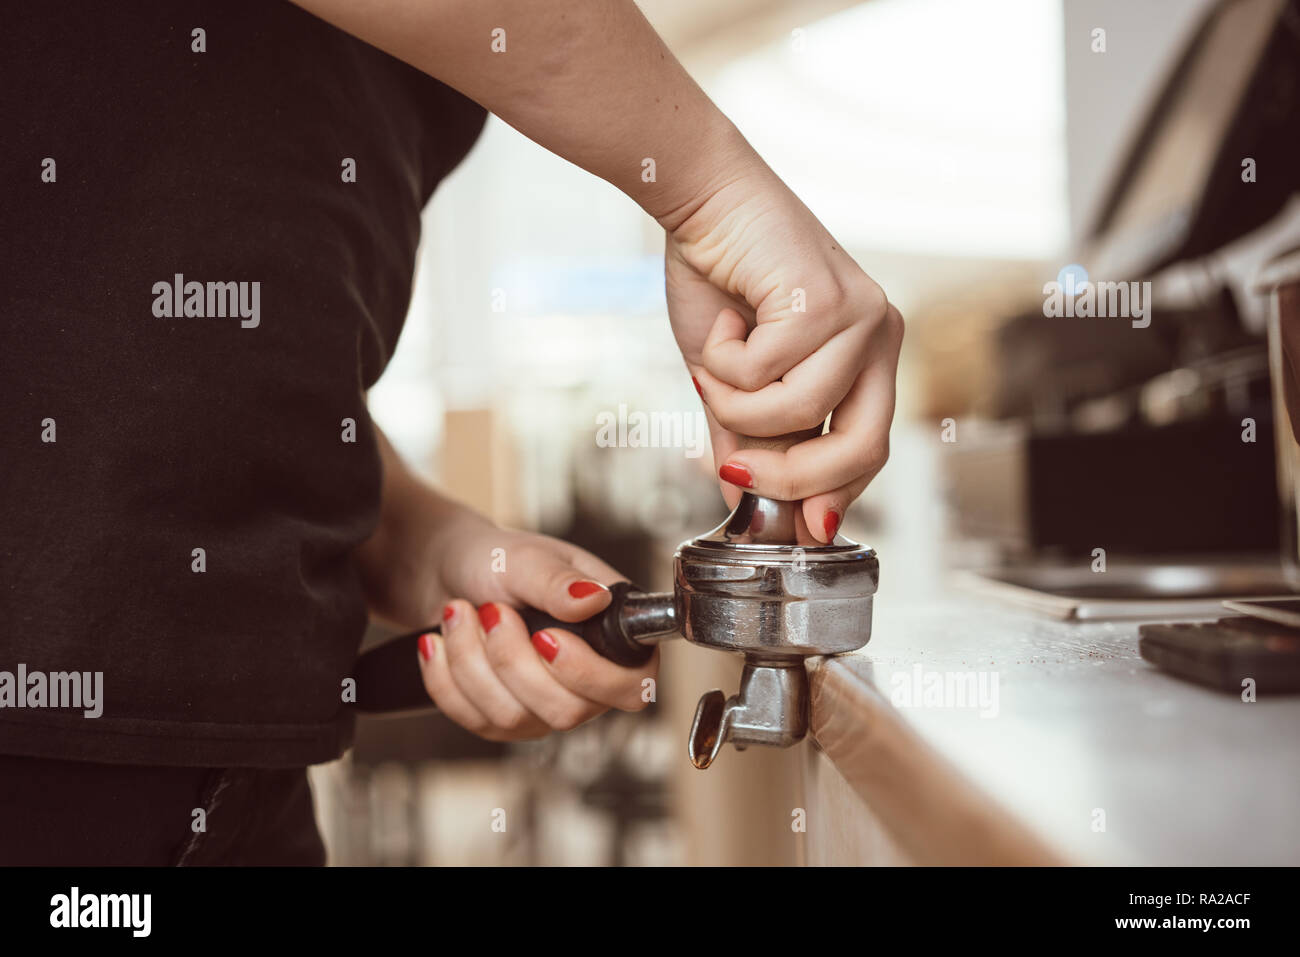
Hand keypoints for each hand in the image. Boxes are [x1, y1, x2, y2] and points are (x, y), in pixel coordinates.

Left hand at [418, 519, 657, 741]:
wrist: (446, 573)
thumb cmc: (496, 560)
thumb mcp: (525, 559)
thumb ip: (558, 581)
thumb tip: (595, 599)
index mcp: (610, 633)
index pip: (633, 685)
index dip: (591, 675)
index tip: (544, 637)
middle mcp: (587, 679)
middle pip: (568, 712)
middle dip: (512, 660)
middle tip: (491, 610)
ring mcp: (545, 706)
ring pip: (514, 718)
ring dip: (471, 661)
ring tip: (459, 612)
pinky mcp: (503, 720)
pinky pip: (474, 720)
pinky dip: (445, 677)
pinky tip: (438, 642)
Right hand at [664, 163, 902, 541]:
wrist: (701, 198)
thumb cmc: (721, 277)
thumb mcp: (733, 376)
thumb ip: (748, 435)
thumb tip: (747, 502)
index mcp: (869, 354)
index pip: (870, 448)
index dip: (835, 494)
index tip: (805, 530)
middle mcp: (880, 334)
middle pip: (862, 447)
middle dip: (790, 477)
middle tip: (735, 469)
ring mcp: (861, 314)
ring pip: (799, 412)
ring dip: (734, 401)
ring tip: (712, 362)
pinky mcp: (825, 297)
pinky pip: (766, 372)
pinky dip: (724, 360)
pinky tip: (722, 322)